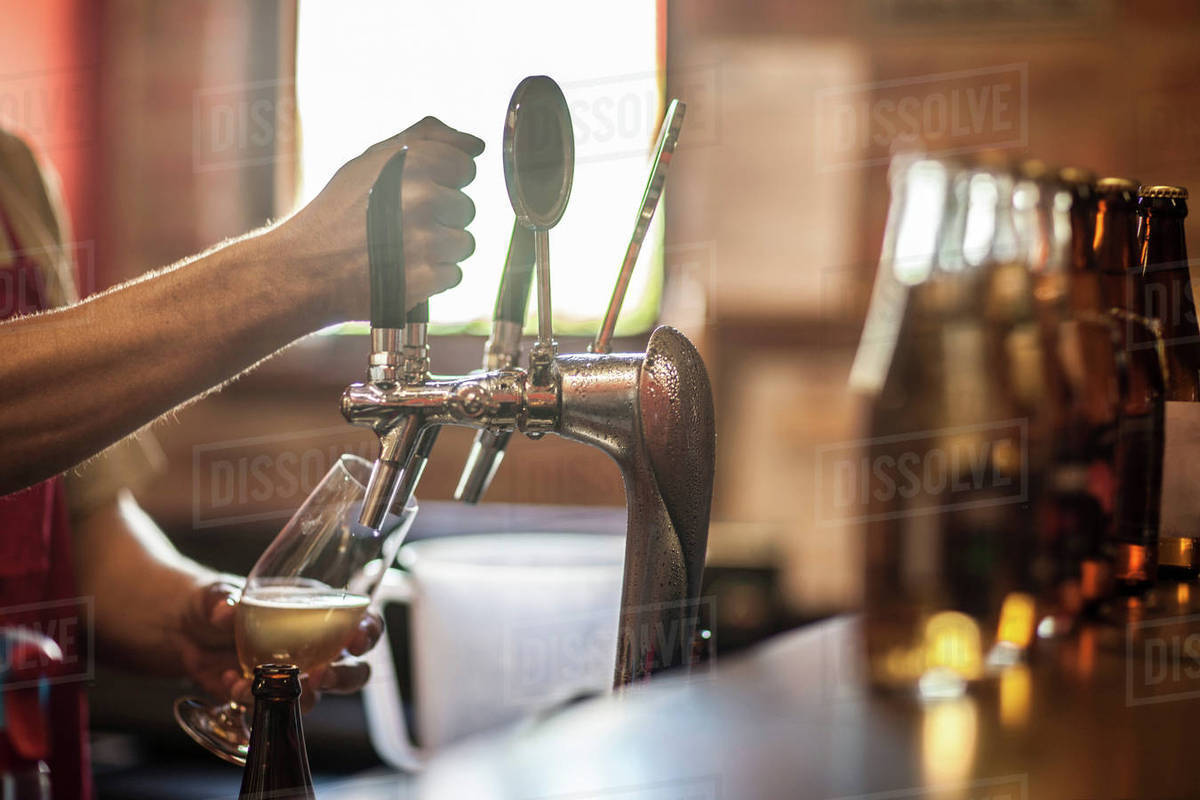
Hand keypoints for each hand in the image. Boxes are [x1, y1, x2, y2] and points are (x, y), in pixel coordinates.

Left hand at [173, 579, 383, 712]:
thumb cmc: (214, 601)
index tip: (357, 641)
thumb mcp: (216, 592)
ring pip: (319, 695)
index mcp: (319, 610)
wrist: (181, 632)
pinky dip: (254, 703)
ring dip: (298, 697)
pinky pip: (275, 709)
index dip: (368, 632)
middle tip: (319, 677)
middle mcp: (316, 646)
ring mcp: (294, 675)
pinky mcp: (269, 697)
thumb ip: (221, 599)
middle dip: (344, 677)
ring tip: (263, 687)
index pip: (362, 621)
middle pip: (354, 669)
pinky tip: (230, 683)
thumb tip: (224, 612)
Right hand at [273, 116, 484, 323]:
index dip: (444, 181)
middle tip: (401, 225)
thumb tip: (476, 144)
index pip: (466, 167)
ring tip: (402, 249)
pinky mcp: (426, 278)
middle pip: (467, 207)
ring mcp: (426, 240)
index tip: (416, 194)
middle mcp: (423, 198)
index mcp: (413, 162)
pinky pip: (454, 275)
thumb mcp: (371, 160)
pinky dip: (433, 278)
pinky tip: (403, 271)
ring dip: (440, 249)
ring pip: (465, 243)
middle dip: (441, 217)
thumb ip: (426, 140)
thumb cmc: (338, 212)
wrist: (305, 269)